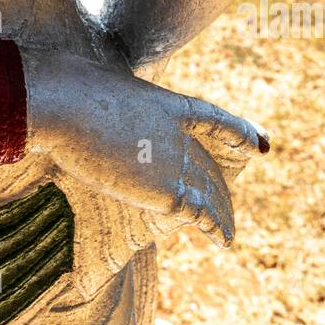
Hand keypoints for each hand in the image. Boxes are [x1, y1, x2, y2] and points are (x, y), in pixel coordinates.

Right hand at [43, 64, 266, 245]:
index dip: (237, 131)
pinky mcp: (165, 191)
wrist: (66, 104)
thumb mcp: (102, 85)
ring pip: (210, 192)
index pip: (213, 118)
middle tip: (227, 203)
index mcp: (168, 103)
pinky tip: (225, 239)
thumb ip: (112, 103)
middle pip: (210, 165)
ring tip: (229, 231)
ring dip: (222, 213)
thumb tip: (93, 97)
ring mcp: (174, 161)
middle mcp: (179, 134)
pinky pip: (200, 213)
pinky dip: (216, 227)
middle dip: (221, 188)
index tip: (258, 145)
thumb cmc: (70, 87)